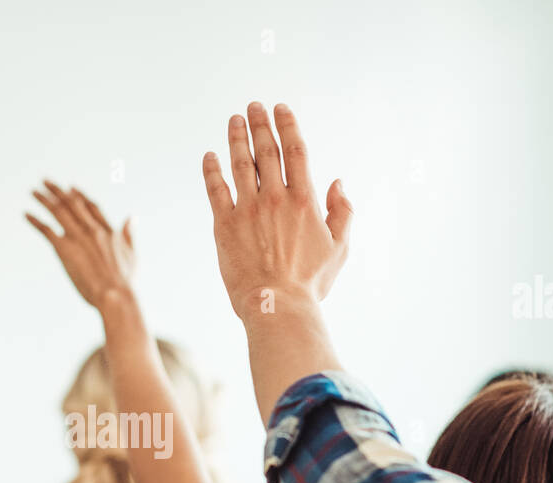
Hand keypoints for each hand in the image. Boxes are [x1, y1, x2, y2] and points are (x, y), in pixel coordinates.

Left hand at [26, 181, 134, 307]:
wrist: (115, 294)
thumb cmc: (124, 281)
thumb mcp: (132, 254)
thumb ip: (129, 233)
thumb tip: (131, 217)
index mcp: (108, 230)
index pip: (91, 206)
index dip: (80, 196)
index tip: (70, 188)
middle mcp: (92, 229)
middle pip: (72, 203)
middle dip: (57, 191)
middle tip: (45, 181)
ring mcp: (78, 237)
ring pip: (58, 211)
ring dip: (44, 200)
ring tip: (33, 192)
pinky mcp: (65, 248)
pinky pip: (47, 229)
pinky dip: (36, 221)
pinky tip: (26, 214)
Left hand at [203, 102, 351, 320]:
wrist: (276, 305)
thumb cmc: (309, 282)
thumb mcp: (339, 248)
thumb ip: (342, 212)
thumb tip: (338, 182)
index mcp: (304, 199)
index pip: (295, 150)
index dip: (287, 125)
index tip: (280, 109)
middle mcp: (275, 198)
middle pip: (266, 150)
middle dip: (260, 123)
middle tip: (253, 107)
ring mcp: (247, 209)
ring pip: (240, 163)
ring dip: (236, 138)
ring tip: (234, 120)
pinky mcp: (224, 224)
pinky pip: (215, 189)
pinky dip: (212, 169)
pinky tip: (210, 155)